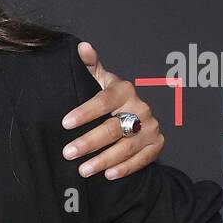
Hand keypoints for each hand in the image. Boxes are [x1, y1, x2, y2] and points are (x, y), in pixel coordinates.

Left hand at [61, 39, 164, 179]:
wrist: (131, 113)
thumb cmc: (108, 97)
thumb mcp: (98, 80)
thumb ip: (89, 65)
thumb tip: (82, 47)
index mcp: (124, 90)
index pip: (104, 101)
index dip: (85, 112)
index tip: (65, 124)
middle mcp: (141, 108)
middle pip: (114, 128)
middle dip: (89, 142)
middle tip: (68, 153)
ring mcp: (151, 127)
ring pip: (126, 146)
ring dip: (104, 160)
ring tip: (82, 170)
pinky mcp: (157, 144)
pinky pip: (142, 159)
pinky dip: (125, 168)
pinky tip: (108, 175)